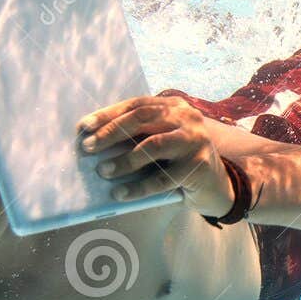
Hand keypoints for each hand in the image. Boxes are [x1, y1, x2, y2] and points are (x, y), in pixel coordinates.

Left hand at [77, 96, 235, 217]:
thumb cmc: (178, 162)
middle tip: (88, 147)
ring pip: (153, 145)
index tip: (83, 127)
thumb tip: (94, 140)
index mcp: (175, 106)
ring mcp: (196, 140)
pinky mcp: (199, 166)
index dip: (108, 115)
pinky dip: (138, 187)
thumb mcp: (160, 141)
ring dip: (124, 160)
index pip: (136, 104)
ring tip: (103, 171)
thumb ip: (137, 135)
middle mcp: (188, 118)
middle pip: (143, 119)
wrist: (217, 185)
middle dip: (111, 133)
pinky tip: (120, 194)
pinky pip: (163, 178)